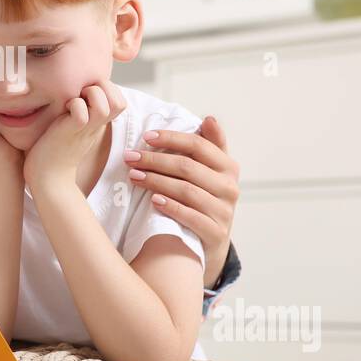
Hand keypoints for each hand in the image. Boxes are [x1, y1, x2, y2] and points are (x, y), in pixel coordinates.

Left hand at [23, 80, 126, 192]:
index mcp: (98, 123)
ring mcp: (85, 130)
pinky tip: (64, 110)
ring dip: (91, 94)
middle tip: (84, 93)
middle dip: (104, 87)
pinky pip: (81, 113)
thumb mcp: (75, 126)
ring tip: (75, 101)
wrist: (48, 178)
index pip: (120, 101)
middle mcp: (96, 126)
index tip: (88, 92)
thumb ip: (82, 111)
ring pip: (104, 105)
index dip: (109, 89)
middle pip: (119, 102)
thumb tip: (77, 91)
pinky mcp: (71, 132)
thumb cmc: (56, 149)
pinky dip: (75, 106)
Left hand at [126, 115, 239, 287]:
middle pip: (188, 167)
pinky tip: (153, 200)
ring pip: (187, 191)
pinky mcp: (216, 233)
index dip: (171, 138)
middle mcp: (230, 187)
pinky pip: (191, 217)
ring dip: (157, 182)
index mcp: (228, 167)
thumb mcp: (211, 171)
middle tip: (130, 158)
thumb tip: (208, 119)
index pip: (198, 145)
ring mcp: (224, 211)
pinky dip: (171, 207)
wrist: (212, 241)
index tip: (145, 137)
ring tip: (134, 176)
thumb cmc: (206, 197)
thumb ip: (209, 146)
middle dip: (155, 160)